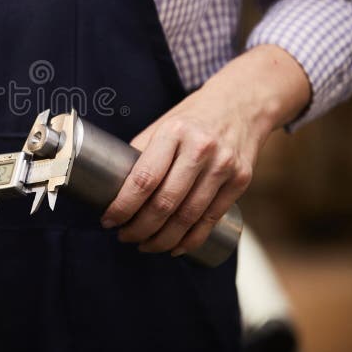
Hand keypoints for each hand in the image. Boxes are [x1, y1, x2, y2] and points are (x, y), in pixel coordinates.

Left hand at [101, 45, 310, 255]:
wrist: (242, 104)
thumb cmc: (192, 118)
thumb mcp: (163, 125)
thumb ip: (141, 154)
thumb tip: (112, 188)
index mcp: (174, 132)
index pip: (143, 179)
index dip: (123, 206)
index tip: (109, 220)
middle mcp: (201, 149)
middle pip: (165, 203)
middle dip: (139, 228)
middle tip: (124, 236)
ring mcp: (224, 166)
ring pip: (188, 217)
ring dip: (162, 239)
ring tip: (144, 245)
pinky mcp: (241, 180)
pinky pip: (211, 219)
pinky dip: (190, 239)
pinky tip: (173, 247)